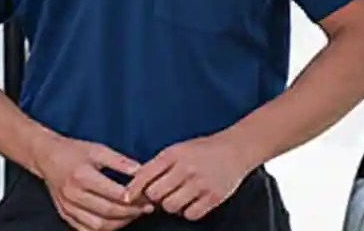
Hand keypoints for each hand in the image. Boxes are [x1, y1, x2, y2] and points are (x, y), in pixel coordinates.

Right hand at [31, 134, 154, 229]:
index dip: (135, 198)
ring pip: (99, 226)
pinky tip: (116, 220)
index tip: (148, 197)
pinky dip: (105, 229)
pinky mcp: (65, 216)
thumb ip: (120, 161)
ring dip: (121, 223)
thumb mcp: (98, 149)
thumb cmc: (74, 151)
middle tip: (146, 208)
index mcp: (82, 175)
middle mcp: (73, 195)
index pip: (114, 194)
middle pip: (108, 212)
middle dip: (132, 212)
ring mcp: (68, 208)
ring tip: (134, 214)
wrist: (46, 157)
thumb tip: (142, 172)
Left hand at [123, 134, 251, 221]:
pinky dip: (188, 212)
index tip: (127, 197)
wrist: (236, 149)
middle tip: (162, 193)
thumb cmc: (203, 149)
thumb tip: (136, 183)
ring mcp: (201, 183)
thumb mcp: (178, 149)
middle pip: (155, 194)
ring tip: (178, 196)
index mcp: (174, 153)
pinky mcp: (214, 196)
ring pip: (171, 206)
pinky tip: (192, 202)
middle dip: (155, 197)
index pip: (146, 174)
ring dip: (171, 205)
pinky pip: (190, 214)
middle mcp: (186, 168)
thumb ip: (159, 165)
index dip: (133, 188)